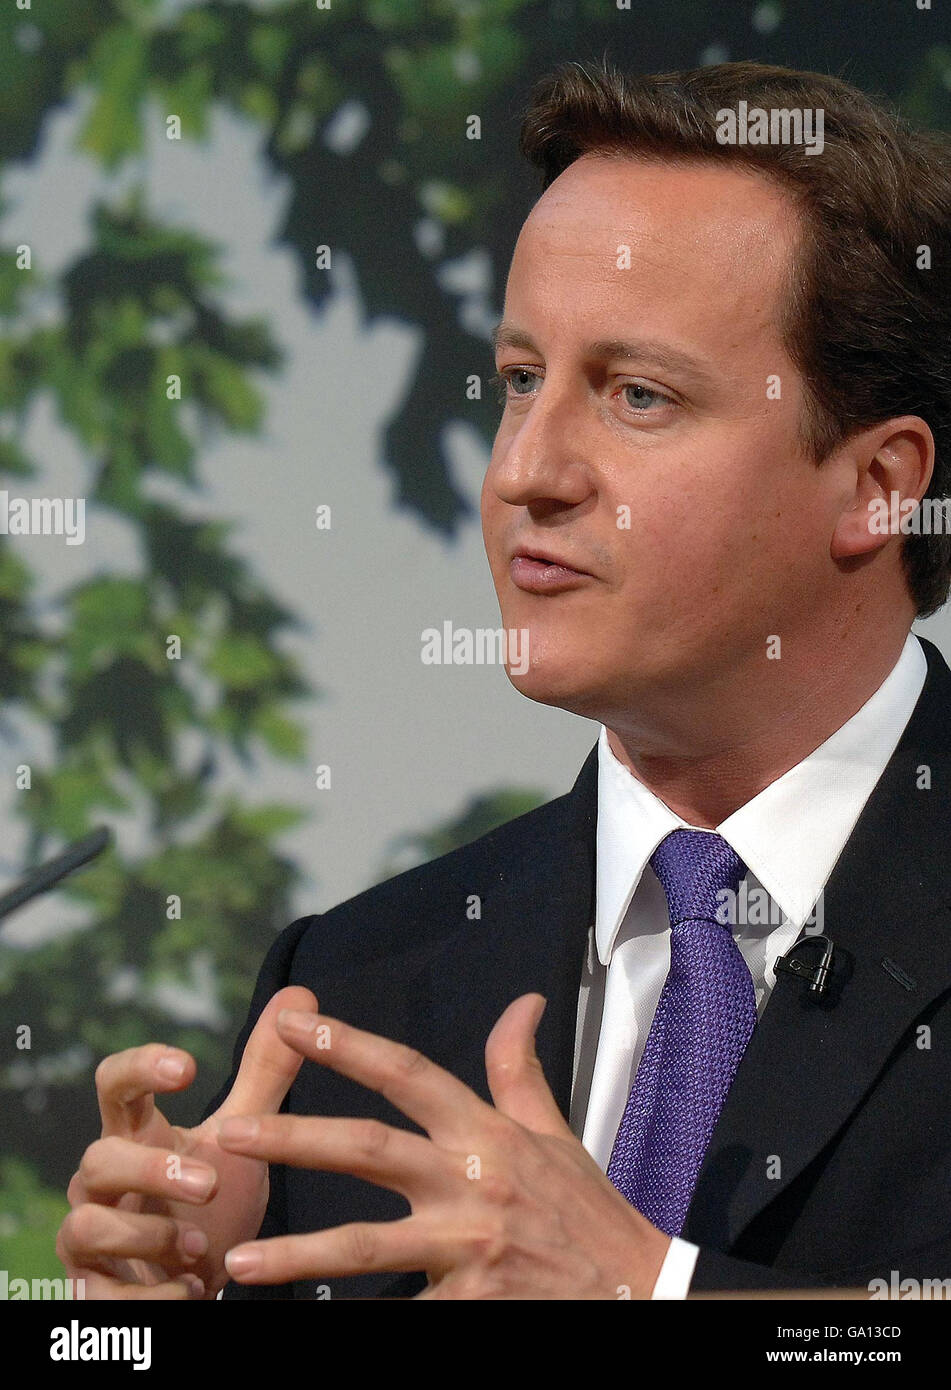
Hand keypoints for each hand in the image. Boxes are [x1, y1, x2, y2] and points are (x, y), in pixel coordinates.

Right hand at [56, 985, 317, 1298]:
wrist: (198, 1279)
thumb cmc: (210, 1198)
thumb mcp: (241, 1135)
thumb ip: (266, 1073)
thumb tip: (301, 993)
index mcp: (136, 1134)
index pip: (114, 1085)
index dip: (139, 1067)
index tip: (185, 1065)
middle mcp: (102, 1184)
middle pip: (96, 1160)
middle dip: (150, 1172)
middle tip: (209, 1182)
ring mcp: (90, 1238)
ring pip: (86, 1227)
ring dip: (147, 1238)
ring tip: (198, 1247)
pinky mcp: (93, 1293)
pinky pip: (102, 1298)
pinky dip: (149, 1298)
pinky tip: (189, 1292)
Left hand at [217, 994, 670, 1298]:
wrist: (639, 1291)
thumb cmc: (586, 1209)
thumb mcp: (553, 1132)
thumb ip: (519, 1069)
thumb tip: (523, 1000)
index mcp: (485, 1132)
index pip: (408, 1073)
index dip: (348, 1044)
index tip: (290, 1024)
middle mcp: (472, 1181)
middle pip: (370, 1150)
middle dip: (293, 1139)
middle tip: (226, 1134)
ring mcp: (470, 1246)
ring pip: (368, 1245)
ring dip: (297, 1253)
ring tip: (236, 1261)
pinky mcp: (472, 1305)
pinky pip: (401, 1312)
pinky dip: (357, 1321)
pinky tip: (305, 1328)